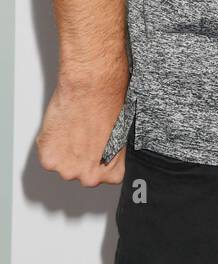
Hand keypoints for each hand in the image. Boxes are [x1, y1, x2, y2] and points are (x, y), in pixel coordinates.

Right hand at [36, 65, 128, 185]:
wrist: (91, 86)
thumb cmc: (110, 103)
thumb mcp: (122, 134)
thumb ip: (114, 153)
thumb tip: (110, 154)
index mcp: (112, 173)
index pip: (107, 176)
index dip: (103, 159)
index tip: (100, 148)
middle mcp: (88, 177)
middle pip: (83, 172)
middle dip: (83, 156)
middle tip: (85, 135)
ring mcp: (66, 169)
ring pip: (65, 164)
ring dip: (66, 151)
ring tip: (75, 128)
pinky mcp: (48, 158)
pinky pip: (49, 156)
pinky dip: (52, 144)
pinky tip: (64, 127)